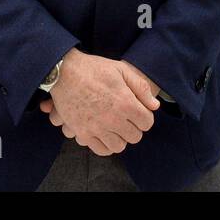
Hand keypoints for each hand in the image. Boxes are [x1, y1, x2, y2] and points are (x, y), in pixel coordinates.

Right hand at [41, 50, 158, 153]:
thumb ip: (141, 87)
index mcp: (125, 103)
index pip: (147, 123)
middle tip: (127, 119)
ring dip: (120, 138)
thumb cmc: (94, 69)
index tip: (138, 112)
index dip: (145, 117)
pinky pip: (101, 150)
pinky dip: (106, 145)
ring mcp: (97, 128)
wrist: (64, 73)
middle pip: (135, 137)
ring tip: (115, 127)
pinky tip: (105, 134)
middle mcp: (113, 119)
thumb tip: (155, 106)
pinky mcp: (83, 133)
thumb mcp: (121, 69)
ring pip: (119, 146)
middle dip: (134, 128)